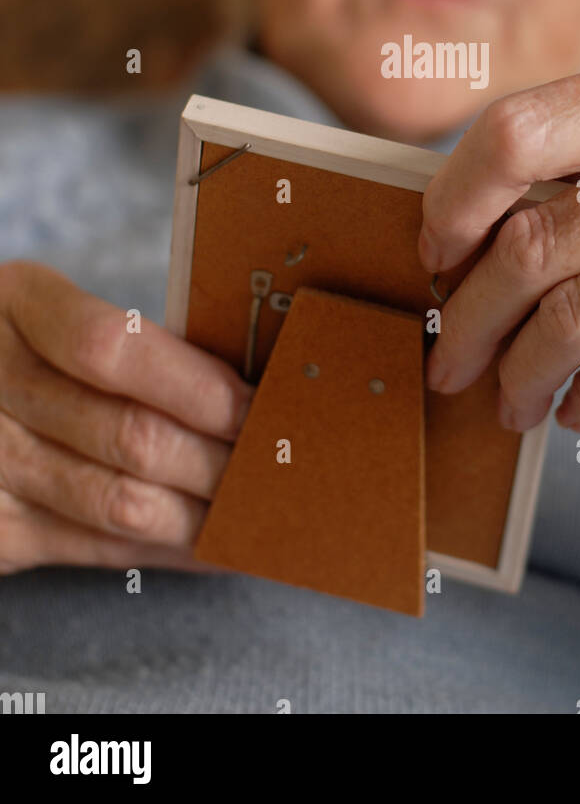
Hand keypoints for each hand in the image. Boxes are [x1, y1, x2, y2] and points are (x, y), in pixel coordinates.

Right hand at [0, 261, 252, 573]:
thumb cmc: (25, 353)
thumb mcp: (52, 316)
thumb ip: (132, 345)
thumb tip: (244, 386)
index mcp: (17, 308)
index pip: (115, 349)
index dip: (196, 384)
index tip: (255, 406)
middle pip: (131, 435)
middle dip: (220, 459)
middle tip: (276, 466)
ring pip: (123, 503)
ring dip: (205, 514)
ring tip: (260, 506)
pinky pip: (100, 549)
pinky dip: (169, 549)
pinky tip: (214, 542)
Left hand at [418, 49, 579, 433]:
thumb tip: (467, 224)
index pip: (522, 129)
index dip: (455, 195)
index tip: (435, 246)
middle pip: (533, 240)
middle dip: (470, 312)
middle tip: (450, 351)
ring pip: (569, 319)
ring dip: (519, 373)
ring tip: (510, 398)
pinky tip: (578, 408)